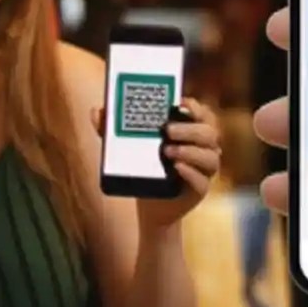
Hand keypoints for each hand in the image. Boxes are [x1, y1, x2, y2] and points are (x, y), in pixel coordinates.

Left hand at [92, 97, 221, 229]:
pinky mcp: (199, 190)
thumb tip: (96, 111)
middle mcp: (203, 149)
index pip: (203, 114)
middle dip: (190, 129)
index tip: (180, 103)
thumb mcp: (126, 146)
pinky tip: (176, 168)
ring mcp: (204, 171)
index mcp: (192, 132)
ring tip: (167, 151)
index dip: (196, 107)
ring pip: (211, 157)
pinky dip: (190, 173)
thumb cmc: (143, 166)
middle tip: (167, 129)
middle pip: (210, 133)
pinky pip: (202, 182)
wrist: (149, 203)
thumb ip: (112, 129)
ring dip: (191, 151)